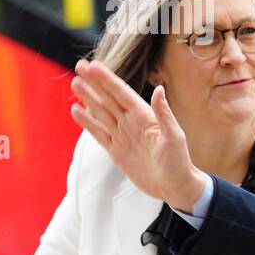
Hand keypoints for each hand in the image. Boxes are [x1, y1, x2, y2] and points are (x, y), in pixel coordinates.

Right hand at [70, 59, 206, 211]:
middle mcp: (131, 123)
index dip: (108, 80)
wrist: (175, 188)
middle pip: (108, 99)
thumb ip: (165, 115)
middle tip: (80, 66)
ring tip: (75, 83)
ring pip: (101, 113)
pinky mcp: (116, 150)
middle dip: (95, 83)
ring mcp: (122, 136)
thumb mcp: (174, 138)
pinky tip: (76, 111)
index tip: (93, 66)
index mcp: (145, 117)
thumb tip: (159, 90)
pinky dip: (87, 122)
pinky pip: (98, 133)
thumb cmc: (179, 163)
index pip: (122, 94)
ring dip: (88, 98)